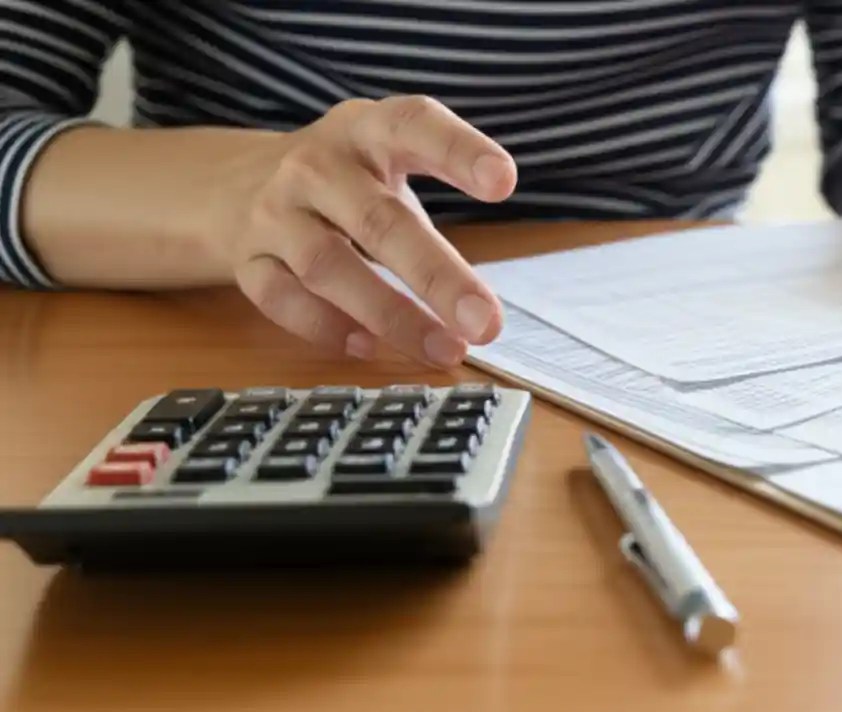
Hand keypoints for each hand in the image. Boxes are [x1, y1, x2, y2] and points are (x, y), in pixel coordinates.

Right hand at [207, 96, 516, 364]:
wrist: (230, 184)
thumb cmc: (341, 182)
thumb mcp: (383, 166)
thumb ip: (427, 214)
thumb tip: (477, 305)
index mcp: (364, 130)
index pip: (412, 125)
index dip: (457, 150)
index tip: (503, 181)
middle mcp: (315, 166)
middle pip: (378, 220)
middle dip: (437, 275)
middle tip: (486, 322)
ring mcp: (273, 212)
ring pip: (329, 266)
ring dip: (393, 316)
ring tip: (445, 350)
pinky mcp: (245, 259)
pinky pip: (282, 298)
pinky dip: (327, 327)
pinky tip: (370, 347)